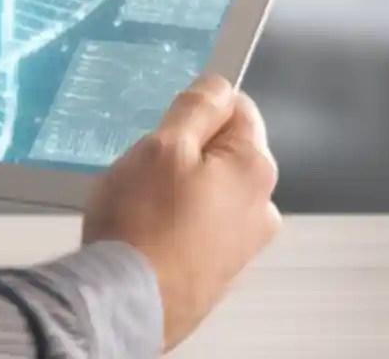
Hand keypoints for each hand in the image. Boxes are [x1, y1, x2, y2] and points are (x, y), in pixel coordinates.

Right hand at [82, 75, 281, 351]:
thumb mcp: (162, 145)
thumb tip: (218, 86)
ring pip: (208, 189)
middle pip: (222, 151)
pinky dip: (176, 223)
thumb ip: (197, 108)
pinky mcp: (220, 269)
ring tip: (143, 207)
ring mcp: (243, 242)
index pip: (236, 108)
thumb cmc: (141, 225)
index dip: (197, 110)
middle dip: (185, 152)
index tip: (167, 128)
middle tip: (147, 170)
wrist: (126, 302)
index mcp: (254, 167)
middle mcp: (261, 205)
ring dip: (179, 189)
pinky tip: (149, 233)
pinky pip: (198, 226)